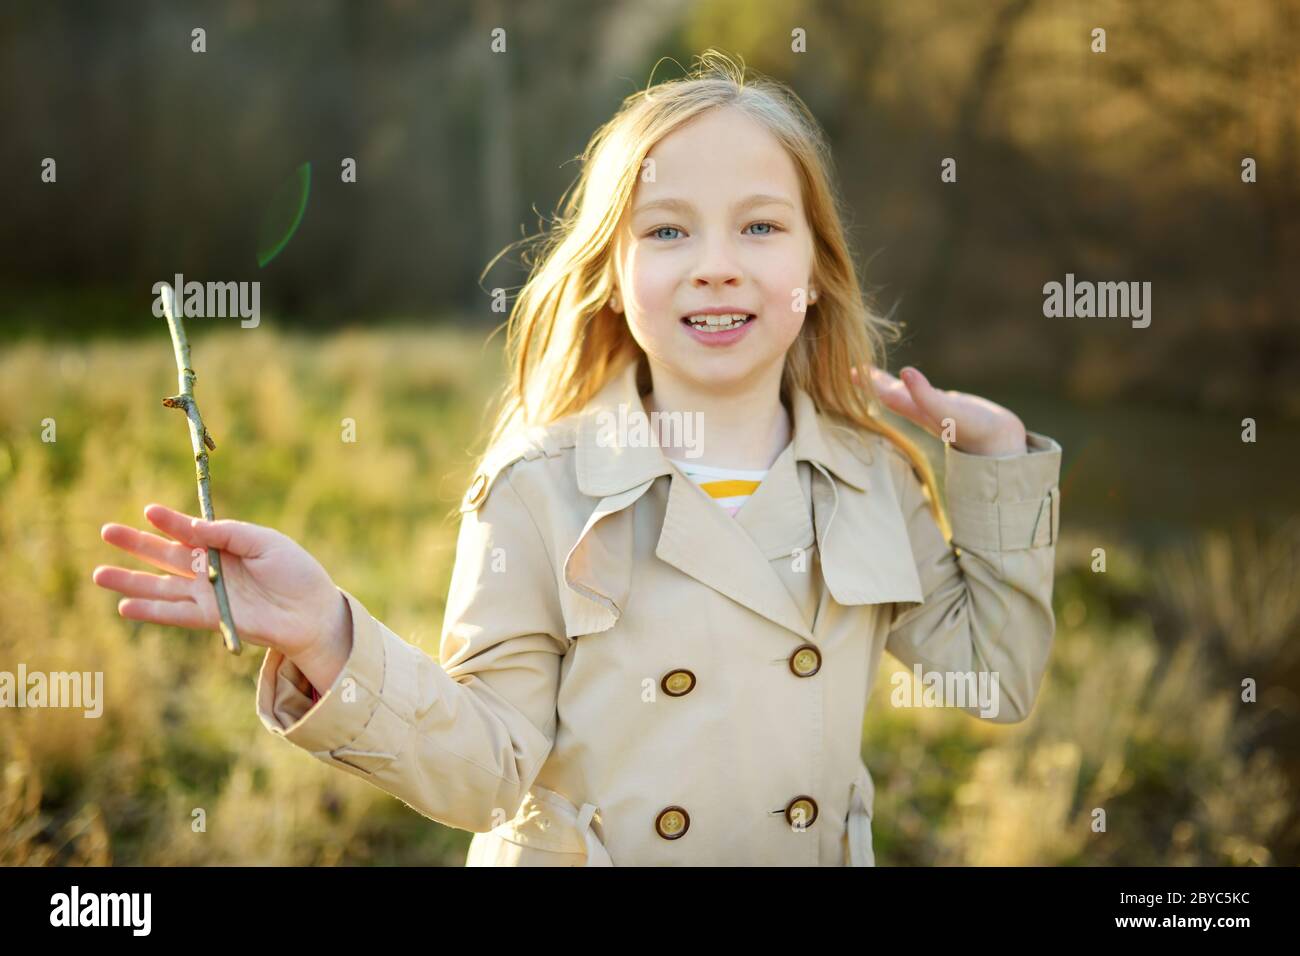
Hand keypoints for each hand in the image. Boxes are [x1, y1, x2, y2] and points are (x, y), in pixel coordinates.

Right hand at [93, 504, 351, 682]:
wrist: (312, 611)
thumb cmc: (295, 572)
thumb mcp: (265, 542)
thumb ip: (227, 534)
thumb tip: (191, 526)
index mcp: (223, 545)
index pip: (189, 531)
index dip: (170, 521)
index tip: (149, 510)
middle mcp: (209, 569)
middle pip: (165, 556)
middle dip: (136, 544)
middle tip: (106, 531)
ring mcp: (207, 594)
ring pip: (160, 587)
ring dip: (130, 582)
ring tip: (98, 574)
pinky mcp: (210, 618)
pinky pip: (174, 614)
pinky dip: (150, 611)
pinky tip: (124, 606)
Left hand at [855, 366, 1027, 456]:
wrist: (1003, 446)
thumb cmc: (976, 431)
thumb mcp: (948, 411)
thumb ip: (925, 394)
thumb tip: (904, 372)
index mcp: (915, 411)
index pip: (883, 395)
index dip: (866, 384)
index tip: (849, 371)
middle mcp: (922, 411)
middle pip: (890, 395)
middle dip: (872, 384)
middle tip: (852, 371)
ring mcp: (936, 410)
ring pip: (906, 395)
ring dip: (890, 384)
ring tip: (876, 375)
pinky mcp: (952, 408)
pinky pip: (924, 394)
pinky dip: (915, 386)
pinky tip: (916, 383)